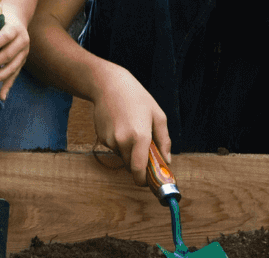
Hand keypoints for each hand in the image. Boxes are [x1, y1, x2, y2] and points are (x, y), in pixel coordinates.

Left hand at [0, 16, 30, 99]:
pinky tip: (0, 97)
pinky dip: (7, 87)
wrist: (15, 22)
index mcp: (13, 28)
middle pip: (8, 55)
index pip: (6, 36)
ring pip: (12, 68)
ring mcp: (23, 54)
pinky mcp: (21, 63)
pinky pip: (14, 76)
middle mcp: (22, 41)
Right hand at [90, 65, 168, 184]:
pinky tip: (120, 126)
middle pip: (131, 166)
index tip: (148, 183)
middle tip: (145, 151)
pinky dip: (119, 143)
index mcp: (140, 136)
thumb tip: (166, 160)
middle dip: (139, 163)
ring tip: (131, 129)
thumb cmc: (136, 98)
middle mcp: (123, 141)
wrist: (108, 85)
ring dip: (128, 151)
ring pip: (122, 156)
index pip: (139, 169)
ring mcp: (110, 140)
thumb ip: (164, 141)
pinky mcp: (101, 137)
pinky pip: (114, 148)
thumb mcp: (158, 116)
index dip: (143, 181)